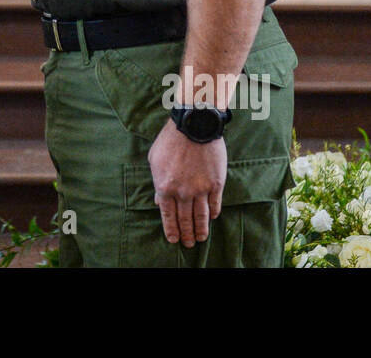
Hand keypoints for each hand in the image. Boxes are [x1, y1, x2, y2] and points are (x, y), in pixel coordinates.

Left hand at [147, 118, 226, 246]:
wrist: (194, 126)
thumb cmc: (170, 141)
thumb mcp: (154, 161)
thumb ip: (158, 183)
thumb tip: (160, 201)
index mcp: (165, 187)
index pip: (168, 216)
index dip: (171, 229)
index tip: (174, 239)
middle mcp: (183, 192)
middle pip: (185, 219)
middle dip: (187, 234)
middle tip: (189, 244)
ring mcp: (201, 189)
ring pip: (201, 216)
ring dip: (201, 229)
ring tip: (201, 238)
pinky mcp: (216, 183)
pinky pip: (215, 204)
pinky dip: (214, 214)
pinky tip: (212, 218)